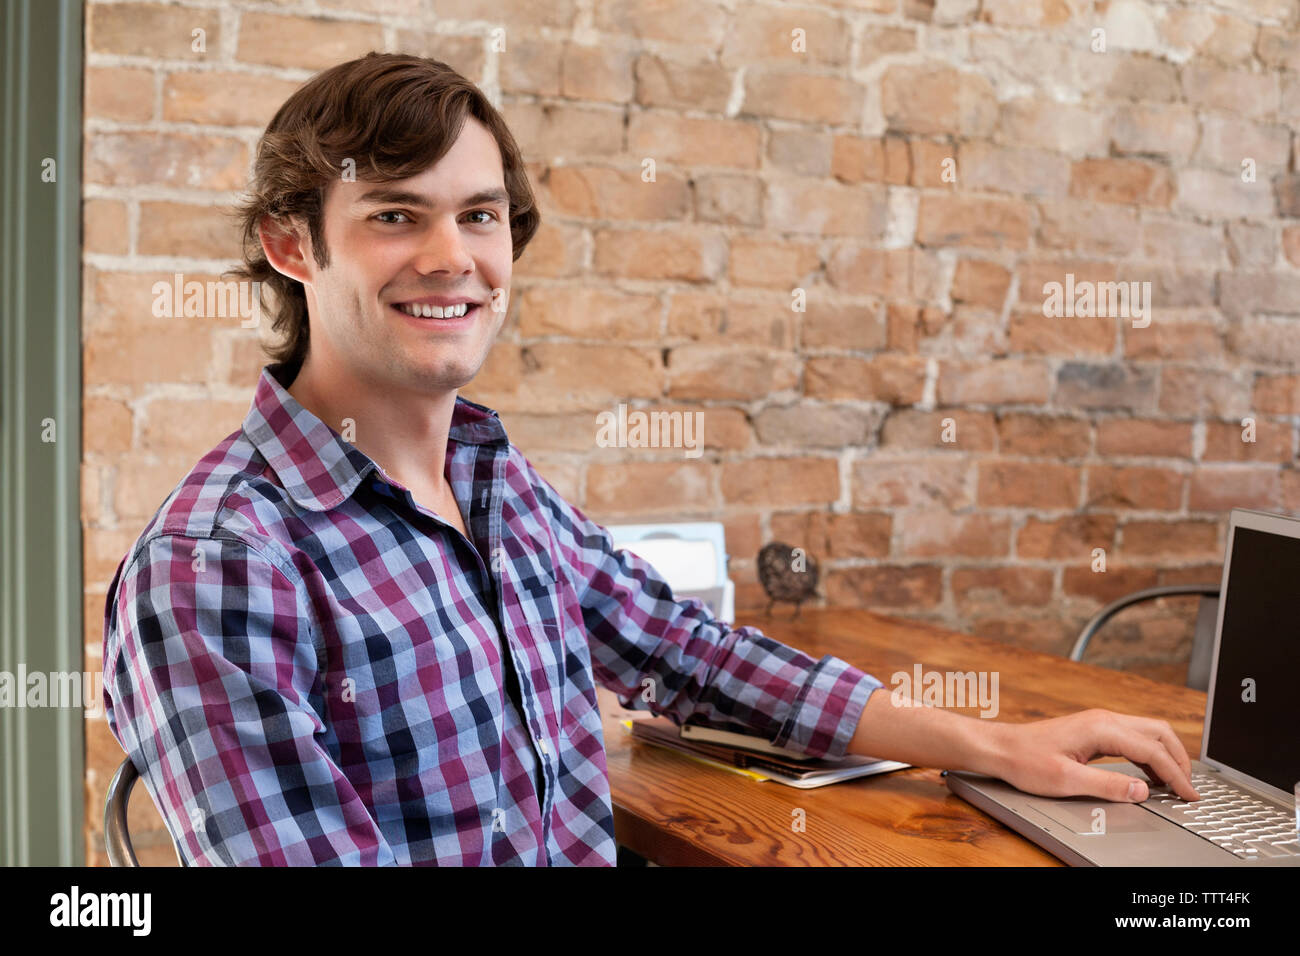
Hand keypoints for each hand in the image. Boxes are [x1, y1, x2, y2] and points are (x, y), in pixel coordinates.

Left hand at [989, 708, 1199, 802]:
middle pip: (1160, 733)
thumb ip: (1108, 785)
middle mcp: (1105, 719)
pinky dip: (1151, 755)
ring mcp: (1101, 722)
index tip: (1190, 795)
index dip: (1176, 775)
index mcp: (1102, 728)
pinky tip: (1151, 775)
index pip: (1154, 750)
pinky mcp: (1096, 730)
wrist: (1002, 747)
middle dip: (1179, 760)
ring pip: (1150, 733)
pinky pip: (1134, 738)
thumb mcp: (1067, 779)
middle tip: (1188, 789)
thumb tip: (1142, 790)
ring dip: (1167, 756)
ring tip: (1176, 785)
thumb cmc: (1026, 761)